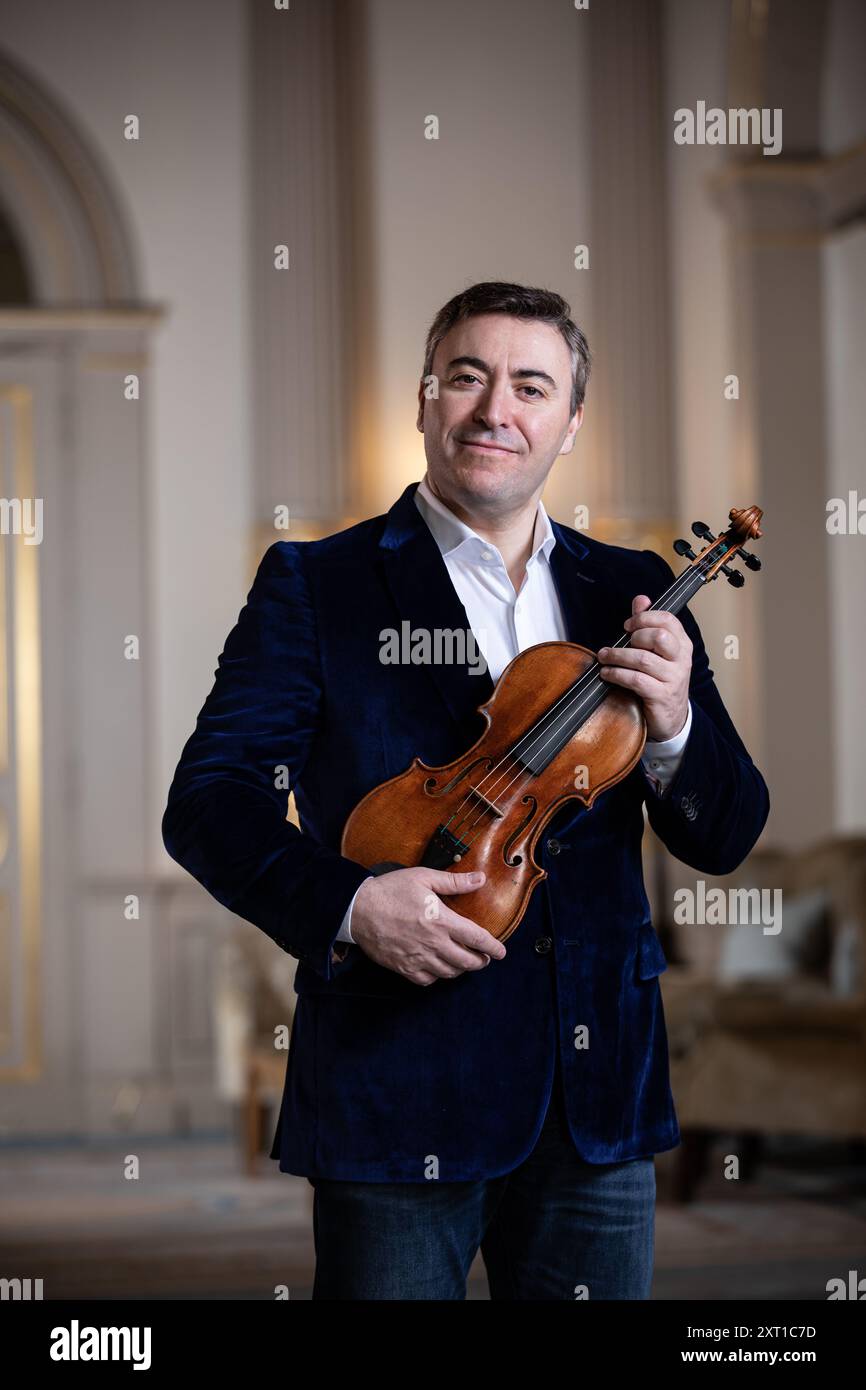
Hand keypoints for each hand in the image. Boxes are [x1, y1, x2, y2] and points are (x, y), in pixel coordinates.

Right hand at [348, 867, 505, 986]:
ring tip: (465, 962)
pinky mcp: (404, 968)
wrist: (358, 909)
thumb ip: (454, 882)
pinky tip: (439, 967)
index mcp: (441, 921)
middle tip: (484, 957)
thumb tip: (480, 879)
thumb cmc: (390, 890)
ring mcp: (418, 959)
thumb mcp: (423, 877)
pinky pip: (428, 980)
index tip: (502, 952)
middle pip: (467, 961)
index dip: (493, 947)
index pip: (477, 939)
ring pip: (450, 973)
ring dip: (462, 969)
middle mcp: (433, 944)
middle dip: (481, 961)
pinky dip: (438, 976)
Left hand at [596, 594, 691, 740]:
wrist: (672, 718)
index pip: (668, 620)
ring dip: (617, 656)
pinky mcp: (661, 696)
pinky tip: (607, 673)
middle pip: (658, 636)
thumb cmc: (661, 680)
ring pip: (643, 659)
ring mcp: (673, 678)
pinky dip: (617, 674)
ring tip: (604, 658)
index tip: (628, 625)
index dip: (644, 618)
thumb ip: (648, 624)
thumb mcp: (658, 652)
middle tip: (620, 643)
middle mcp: (681, 660)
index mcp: (682, 644)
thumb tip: (641, 599)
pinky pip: (636, 680)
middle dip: (634, 636)